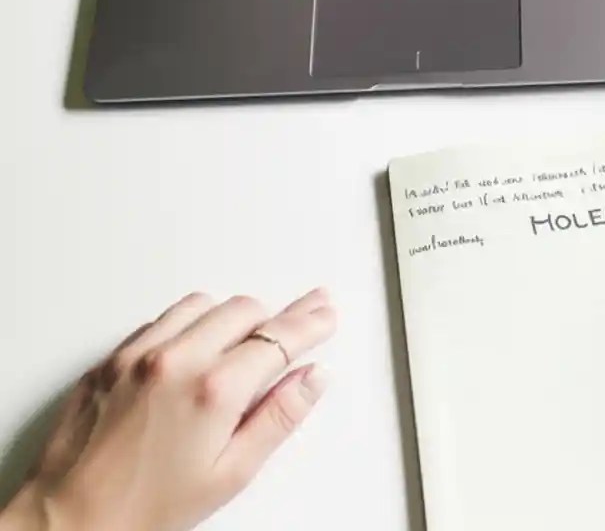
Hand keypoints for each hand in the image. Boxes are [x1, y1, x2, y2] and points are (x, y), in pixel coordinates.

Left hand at [0, 289, 337, 530]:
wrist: (70, 519)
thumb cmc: (144, 508)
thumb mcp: (231, 472)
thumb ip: (279, 417)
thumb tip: (312, 379)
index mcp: (213, 391)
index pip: (278, 338)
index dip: (310, 322)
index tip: (325, 314)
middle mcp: (174, 362)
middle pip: (244, 310)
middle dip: (276, 318)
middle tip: (297, 325)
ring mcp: (137, 356)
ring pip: (202, 304)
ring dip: (230, 317)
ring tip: (244, 341)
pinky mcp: (110, 360)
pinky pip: (160, 319)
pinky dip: (186, 325)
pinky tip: (195, 347)